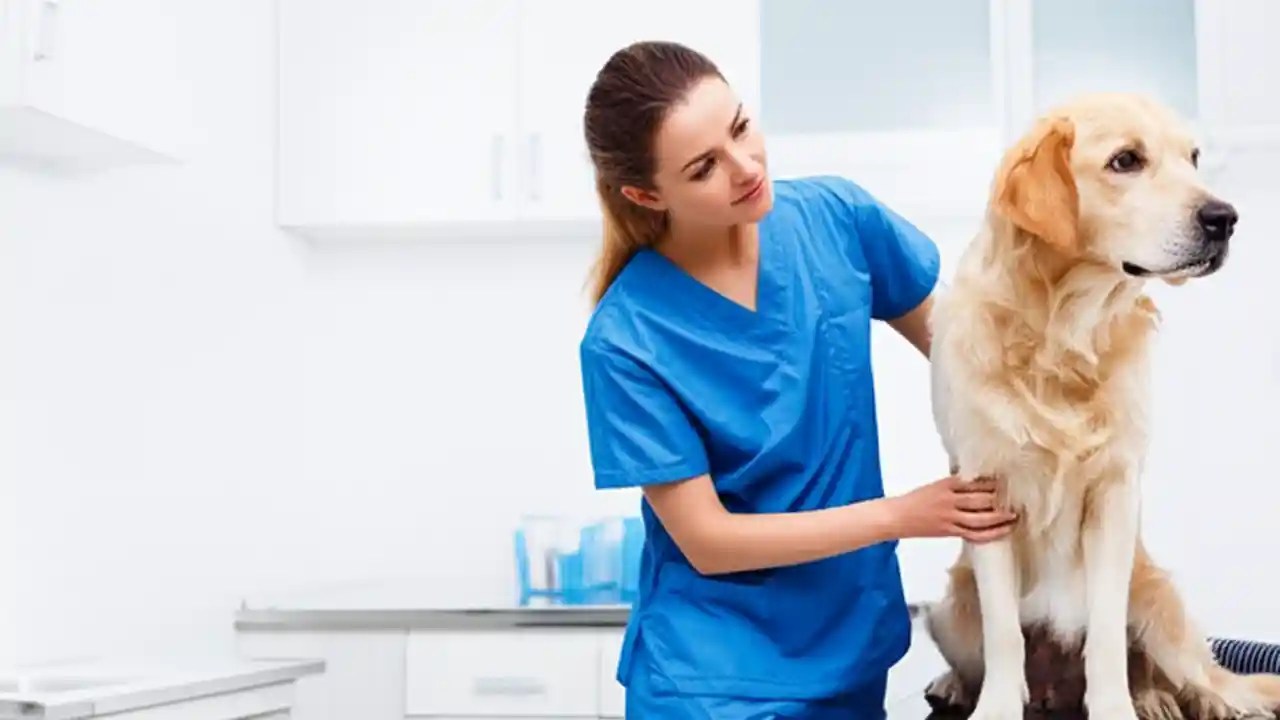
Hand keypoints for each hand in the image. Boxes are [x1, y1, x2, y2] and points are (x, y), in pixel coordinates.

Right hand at [888, 475, 1016, 542]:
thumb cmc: (915, 500)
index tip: (1008, 483)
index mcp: (945, 485)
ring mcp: (949, 517)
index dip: (993, 484)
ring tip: (1014, 515)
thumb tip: (980, 484)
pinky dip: (991, 533)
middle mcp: (949, 500)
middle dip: (1001, 500)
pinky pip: (974, 534)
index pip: (975, 483)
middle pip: (981, 500)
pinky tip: (1002, 531)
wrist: (896, 517)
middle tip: (1017, 499)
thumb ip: (956, 485)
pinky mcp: (949, 531)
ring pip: (981, 519)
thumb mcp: (935, 486)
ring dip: (1000, 517)